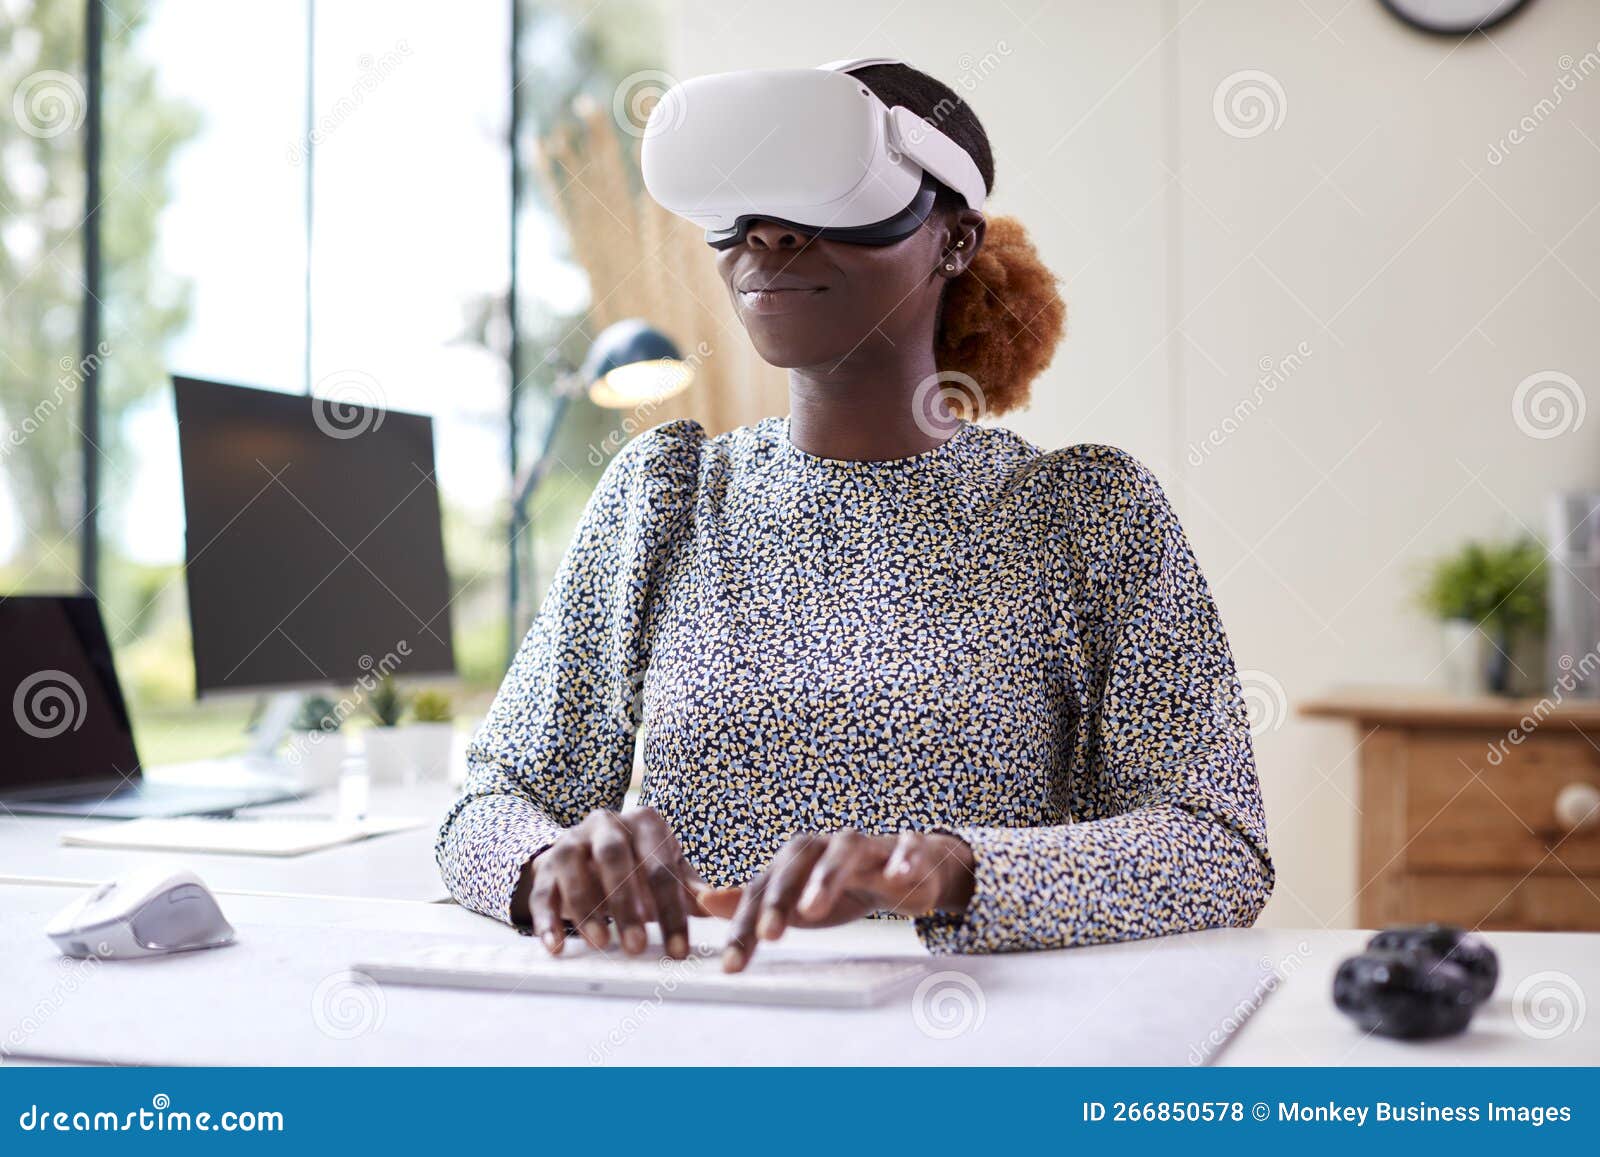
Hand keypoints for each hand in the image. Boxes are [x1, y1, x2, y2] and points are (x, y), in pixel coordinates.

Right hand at [515, 806, 709, 960]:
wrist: (590, 854)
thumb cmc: (641, 865)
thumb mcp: (668, 869)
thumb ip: (691, 886)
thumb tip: (721, 903)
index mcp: (644, 822)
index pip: (660, 865)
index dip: (672, 910)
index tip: (679, 950)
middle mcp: (605, 823)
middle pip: (613, 856)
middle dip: (625, 902)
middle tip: (637, 946)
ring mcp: (571, 841)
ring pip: (571, 866)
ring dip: (586, 907)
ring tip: (601, 944)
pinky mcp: (545, 866)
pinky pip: (542, 890)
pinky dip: (547, 919)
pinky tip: (555, 947)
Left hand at [710, 830, 974, 972]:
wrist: (908, 867)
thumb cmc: (844, 887)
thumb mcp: (796, 902)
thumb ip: (753, 903)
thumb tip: (703, 901)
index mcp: (796, 860)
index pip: (763, 890)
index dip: (745, 925)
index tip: (732, 964)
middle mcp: (826, 847)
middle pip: (797, 863)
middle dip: (781, 899)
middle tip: (768, 935)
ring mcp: (868, 846)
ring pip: (845, 850)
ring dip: (827, 876)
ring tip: (814, 908)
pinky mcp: (908, 850)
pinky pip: (907, 850)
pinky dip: (902, 860)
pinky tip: (898, 876)